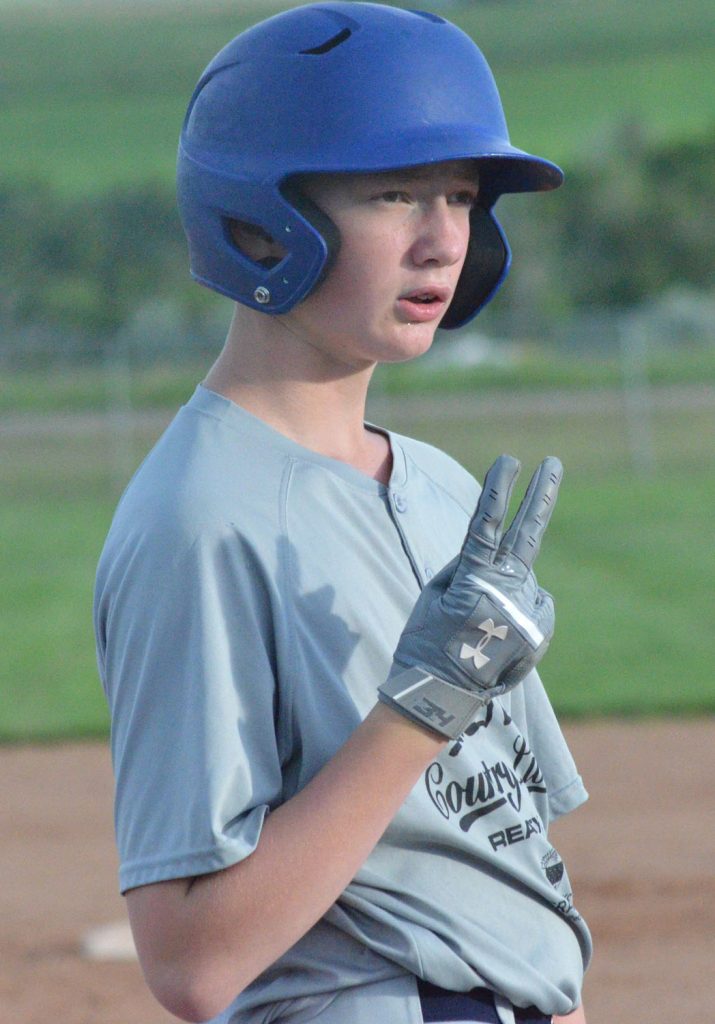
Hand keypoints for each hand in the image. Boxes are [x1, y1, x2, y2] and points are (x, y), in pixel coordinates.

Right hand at [378, 455, 561, 737]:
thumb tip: (503, 560)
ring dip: (506, 588)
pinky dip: (518, 611)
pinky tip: (497, 634)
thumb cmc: (426, 642)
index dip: (498, 490)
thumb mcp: (433, 595)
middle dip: (540, 495)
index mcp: (473, 580)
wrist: (442, 696)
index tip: (510, 461)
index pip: (486, 524)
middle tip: (554, 463)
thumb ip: (469, 569)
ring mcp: (527, 613)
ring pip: (522, 580)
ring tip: (480, 623)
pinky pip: (532, 605)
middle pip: (527, 534)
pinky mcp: (540, 631)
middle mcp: (507, 592)